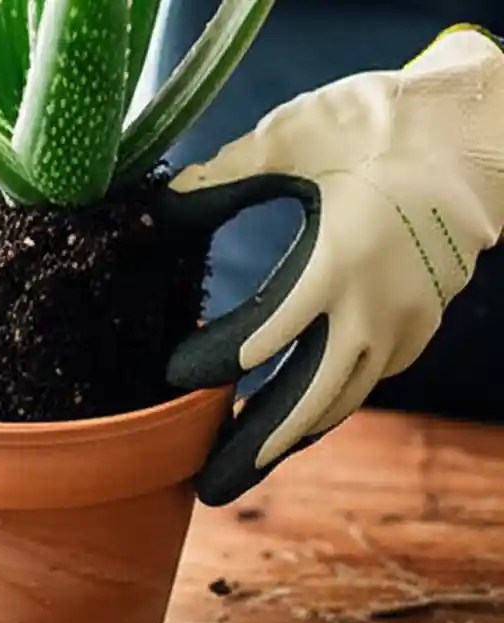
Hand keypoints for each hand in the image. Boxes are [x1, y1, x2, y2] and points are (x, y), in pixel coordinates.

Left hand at [160, 26, 503, 505]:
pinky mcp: (418, 326)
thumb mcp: (292, 138)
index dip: (212, 364)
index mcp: (339, 264)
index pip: (261, 338)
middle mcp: (376, 308)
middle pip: (308, 400)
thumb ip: (222, 177)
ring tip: (235, 470)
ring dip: (288, 438)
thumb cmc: (379, 126)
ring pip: (340, 401)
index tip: (171, 377)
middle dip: (254, 447)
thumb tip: (158, 207)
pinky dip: (323, 408)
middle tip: (205, 489)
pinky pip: (363, 382)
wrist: (476, 132)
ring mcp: (405, 324)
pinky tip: (286, 424)